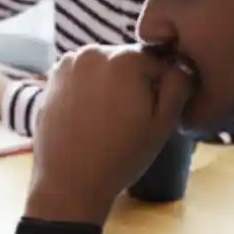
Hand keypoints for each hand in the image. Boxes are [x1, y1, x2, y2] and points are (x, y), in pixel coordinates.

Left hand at [27, 45, 193, 223]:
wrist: (68, 182)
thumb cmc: (121, 156)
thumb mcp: (163, 122)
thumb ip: (179, 84)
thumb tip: (181, 63)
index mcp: (125, 58)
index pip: (160, 62)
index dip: (162, 87)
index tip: (153, 113)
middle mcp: (94, 51)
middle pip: (130, 61)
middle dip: (135, 83)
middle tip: (130, 119)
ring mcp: (68, 64)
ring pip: (105, 68)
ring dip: (112, 85)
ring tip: (108, 120)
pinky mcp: (51, 78)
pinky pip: (83, 77)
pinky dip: (89, 90)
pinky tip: (88, 117)